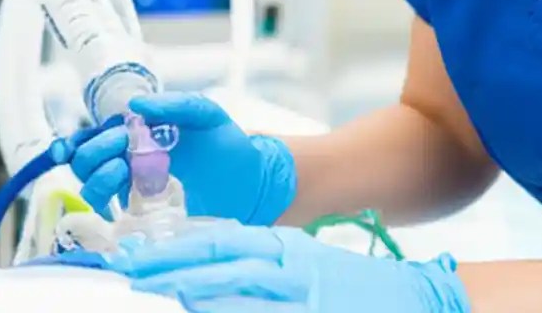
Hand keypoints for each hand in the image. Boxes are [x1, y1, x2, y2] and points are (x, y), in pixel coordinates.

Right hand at [69, 92, 295, 224]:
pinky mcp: (147, 217)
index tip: (79, 144)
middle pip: (86, 161)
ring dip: (97, 178)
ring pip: (92, 189)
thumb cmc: (227, 144)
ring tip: (123, 170)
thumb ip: (174, 104)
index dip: (77, 140)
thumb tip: (135, 105)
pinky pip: (113, 218)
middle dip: (94, 153)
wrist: (252, 182)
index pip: (94, 136)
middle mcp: (129, 162)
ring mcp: (135, 191)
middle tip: (120, 150)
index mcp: (137, 135)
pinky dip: (107, 210)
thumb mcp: (205, 114)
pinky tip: (123, 202)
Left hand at [107, 222, 470, 312]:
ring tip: (149, 289)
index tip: (132, 254)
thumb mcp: (298, 266)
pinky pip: (263, 311)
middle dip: (166, 263)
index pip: (215, 237)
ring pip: (235, 281)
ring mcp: (302, 287)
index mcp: (280, 244)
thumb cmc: (351, 288)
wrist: (417, 296)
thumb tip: (198, 283)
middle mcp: (287, 260)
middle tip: (124, 271)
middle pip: (216, 255)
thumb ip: (253, 268)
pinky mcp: (315, 307)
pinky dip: (232, 310)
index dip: (171, 244)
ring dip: (191, 285)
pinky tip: (205, 308)